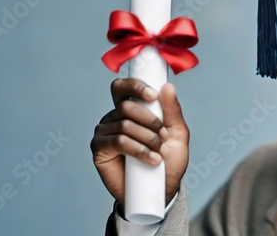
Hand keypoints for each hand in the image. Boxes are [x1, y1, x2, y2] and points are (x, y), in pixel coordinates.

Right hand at [91, 78, 189, 209]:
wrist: (161, 191)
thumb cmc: (168, 162)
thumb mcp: (177, 135)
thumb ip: (172, 110)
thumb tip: (167, 86)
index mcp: (129, 110)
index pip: (122, 88)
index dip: (134, 86)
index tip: (153, 95)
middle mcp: (113, 118)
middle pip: (126, 106)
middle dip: (150, 121)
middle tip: (163, 137)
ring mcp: (104, 134)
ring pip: (124, 124)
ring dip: (147, 138)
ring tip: (159, 153)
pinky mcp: (100, 150)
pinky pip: (118, 141)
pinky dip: (138, 150)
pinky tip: (151, 160)